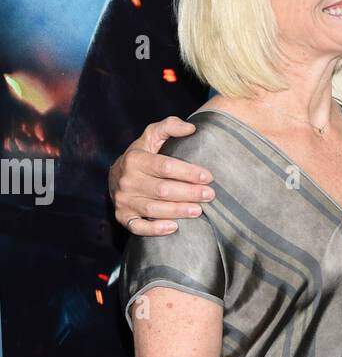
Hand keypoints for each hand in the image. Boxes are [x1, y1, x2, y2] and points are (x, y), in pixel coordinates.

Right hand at [110, 116, 215, 235]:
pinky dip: (156, 229)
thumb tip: (191, 128)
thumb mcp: (152, 136)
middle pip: (162, 190)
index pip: (166, 167)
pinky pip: (139, 227)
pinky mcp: (123, 217)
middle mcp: (127, 180)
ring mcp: (124, 200)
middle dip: (189, 193)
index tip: (208, 177)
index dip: (189, 172)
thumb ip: (170, 126)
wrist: (116, 177)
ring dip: (178, 211)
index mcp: (135, 159)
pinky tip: (174, 227)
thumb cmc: (142, 156)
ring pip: (153, 210)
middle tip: (209, 195)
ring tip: (199, 210)